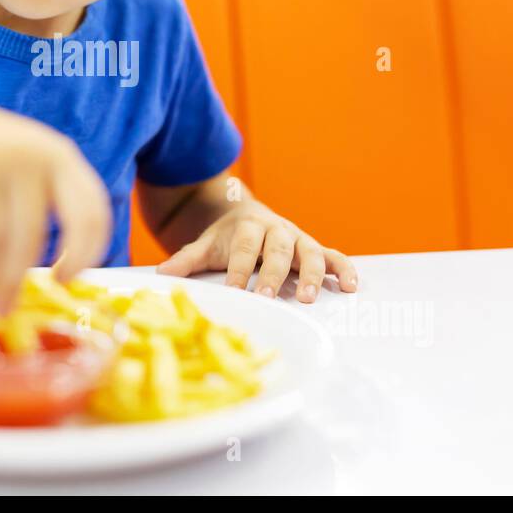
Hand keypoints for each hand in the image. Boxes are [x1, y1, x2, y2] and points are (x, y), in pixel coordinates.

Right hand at [0, 89, 111, 312]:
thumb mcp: (29, 163)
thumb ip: (48, 207)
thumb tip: (55, 286)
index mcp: (57, 155)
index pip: (88, 214)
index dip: (83, 255)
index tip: (64, 280)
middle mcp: (20, 154)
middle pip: (26, 239)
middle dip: (12, 283)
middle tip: (2, 308)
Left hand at [155, 199, 356, 302]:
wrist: (244, 213)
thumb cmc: (225, 238)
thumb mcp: (205, 244)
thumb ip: (186, 259)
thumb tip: (162, 274)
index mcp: (248, 226)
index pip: (244, 247)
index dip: (240, 268)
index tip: (234, 290)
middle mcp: (277, 229)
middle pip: (278, 248)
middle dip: (274, 273)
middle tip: (269, 296)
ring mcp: (298, 238)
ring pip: (310, 251)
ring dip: (312, 274)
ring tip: (309, 298)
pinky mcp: (314, 248)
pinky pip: (334, 256)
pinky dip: (345, 269)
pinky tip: (350, 286)